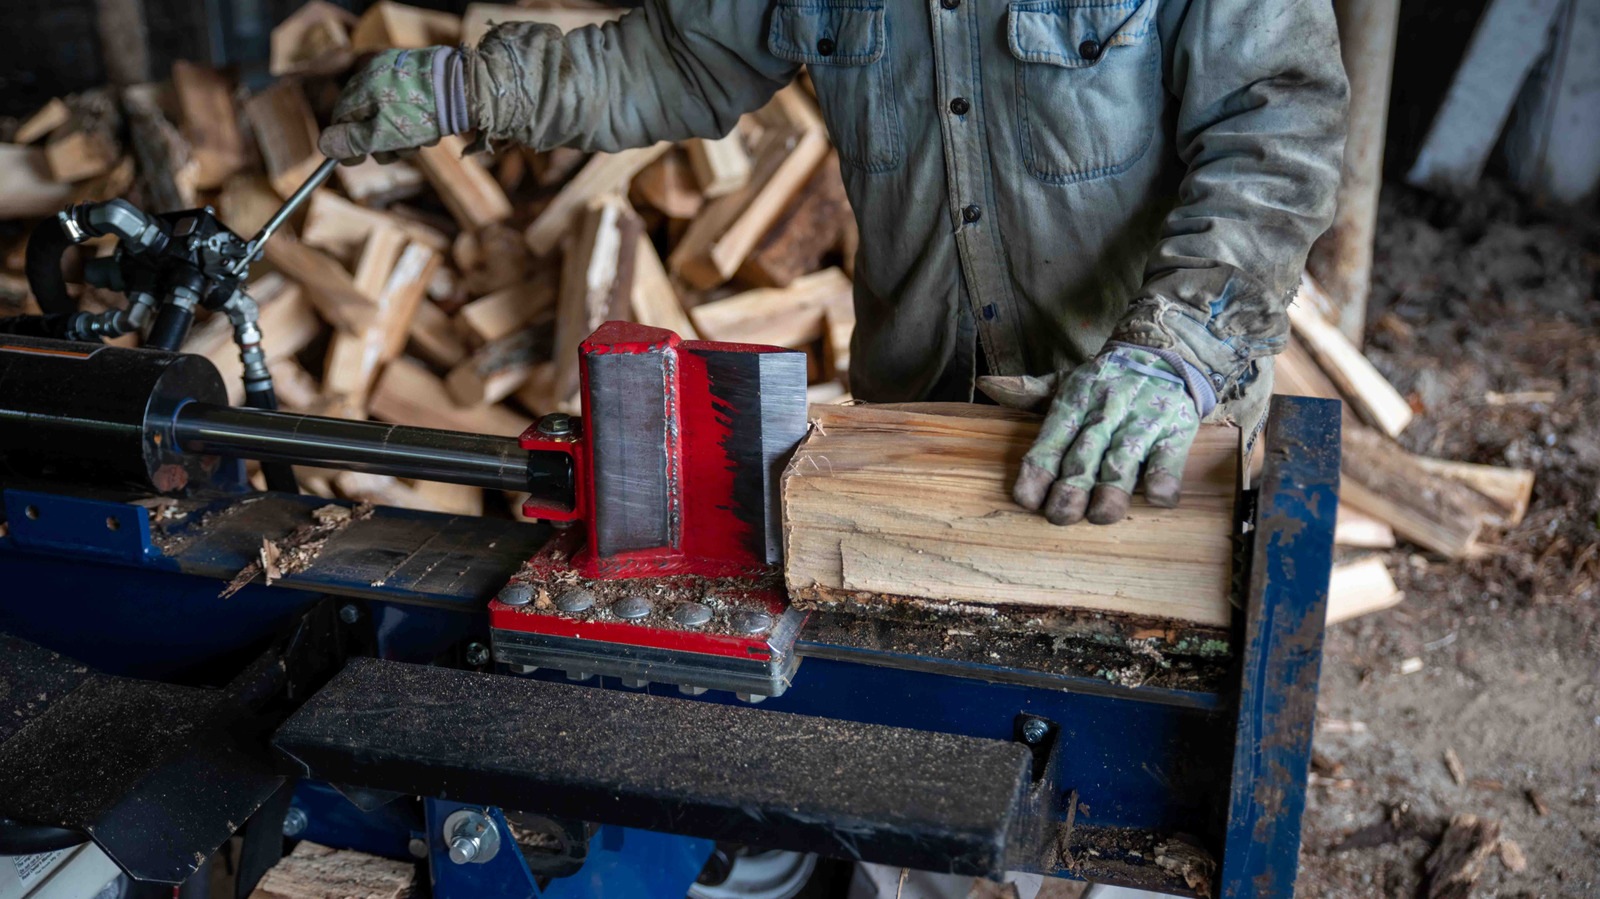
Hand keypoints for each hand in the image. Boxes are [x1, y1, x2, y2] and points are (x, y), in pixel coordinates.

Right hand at [319, 47, 470, 162]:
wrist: (468, 89)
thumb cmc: (423, 112)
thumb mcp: (383, 134)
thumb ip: (353, 141)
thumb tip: (323, 146)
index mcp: (361, 87)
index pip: (341, 118)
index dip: (347, 143)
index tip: (357, 160)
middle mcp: (375, 76)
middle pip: (366, 121)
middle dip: (382, 144)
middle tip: (399, 151)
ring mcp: (398, 76)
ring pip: (390, 119)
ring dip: (403, 138)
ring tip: (421, 139)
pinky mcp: (418, 81)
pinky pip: (408, 109)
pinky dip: (416, 124)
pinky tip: (432, 128)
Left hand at [1008, 345, 1202, 525]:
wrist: (1164, 350)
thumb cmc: (1107, 379)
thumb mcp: (1067, 380)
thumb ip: (1028, 391)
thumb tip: (985, 385)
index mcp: (1074, 404)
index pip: (1050, 441)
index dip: (1037, 472)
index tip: (1026, 500)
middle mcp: (1104, 414)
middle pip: (1083, 455)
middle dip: (1070, 488)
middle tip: (1059, 516)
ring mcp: (1141, 423)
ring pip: (1124, 460)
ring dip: (1112, 490)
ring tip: (1101, 515)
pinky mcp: (1176, 430)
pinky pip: (1169, 457)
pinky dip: (1163, 477)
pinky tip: (1155, 496)